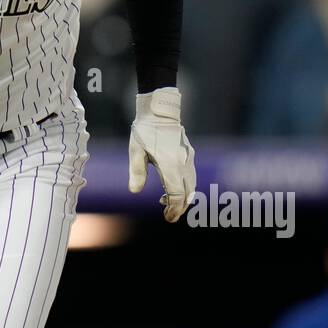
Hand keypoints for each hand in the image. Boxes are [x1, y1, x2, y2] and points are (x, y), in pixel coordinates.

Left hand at [127, 87, 196, 222]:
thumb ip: (136, 171)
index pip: (177, 194)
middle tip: (170, 216)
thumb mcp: (135, 150)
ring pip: (192, 185)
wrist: (160, 110)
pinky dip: (186, 186)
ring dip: (184, 197)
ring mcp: (188, 158)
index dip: (174, 209)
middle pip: (188, 193)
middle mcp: (183, 163)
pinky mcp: (189, 153)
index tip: (168, 217)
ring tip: (168, 202)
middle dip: (180, 207)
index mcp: (170, 164)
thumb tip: (134, 191)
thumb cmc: (145, 130)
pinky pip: (191, 175)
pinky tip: (173, 186)